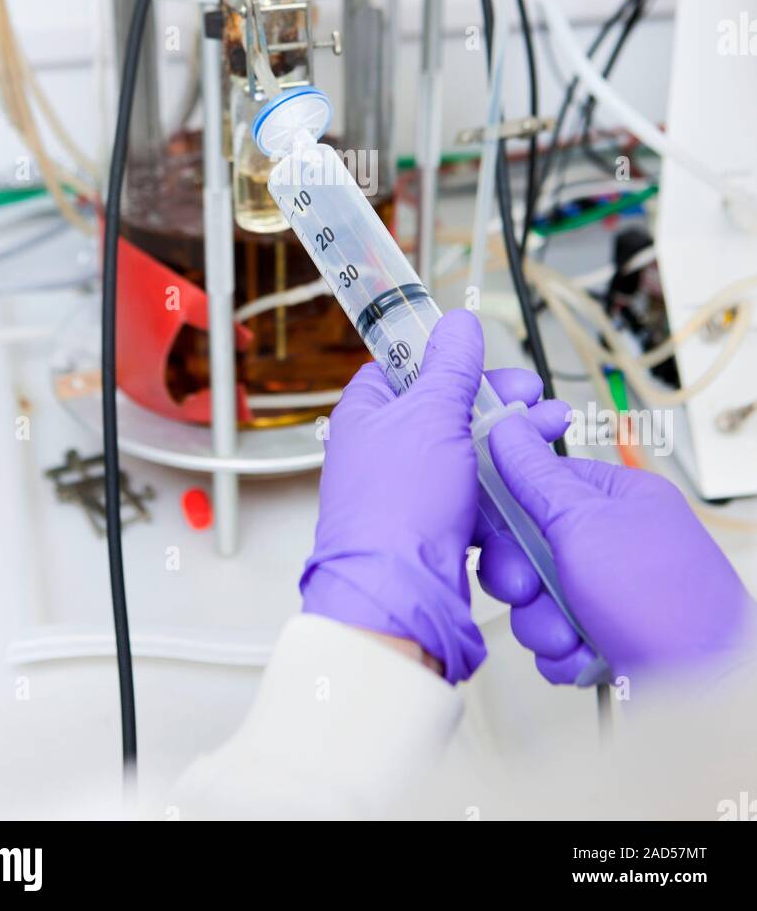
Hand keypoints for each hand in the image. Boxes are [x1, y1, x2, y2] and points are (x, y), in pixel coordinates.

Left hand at [300, 309, 570, 682]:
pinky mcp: (434, 533)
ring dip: (512, 450)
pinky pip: (476, 506)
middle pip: (449, 414)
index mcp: (368, 413)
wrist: (397, 598)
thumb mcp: (433, 415)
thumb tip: (456, 323)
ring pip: (469, 461)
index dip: (452, 362)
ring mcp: (409, 495)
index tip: (492, 364)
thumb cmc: (398, 505)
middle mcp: (384, 452)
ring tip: (553, 437)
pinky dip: (504, 499)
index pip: (407, 368)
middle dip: (501, 408)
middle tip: (540, 403)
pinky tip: (532, 493)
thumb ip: (450, 367)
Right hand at [479, 416, 756, 683]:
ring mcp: (605, 593)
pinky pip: (551, 638)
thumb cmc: (670, 601)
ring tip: (570, 632)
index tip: (491, 527)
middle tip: (530, 588)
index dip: (506, 505)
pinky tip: (585, 655)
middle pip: (526, 546)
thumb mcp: (587, 524)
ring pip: (534, 598)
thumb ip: (537, 477)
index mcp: (615, 498)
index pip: (539, 480)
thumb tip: (508, 429)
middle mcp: (610, 542)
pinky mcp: (600, 636)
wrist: (707, 688)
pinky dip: (560, 653)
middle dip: (522, 577)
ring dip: (541, 621)